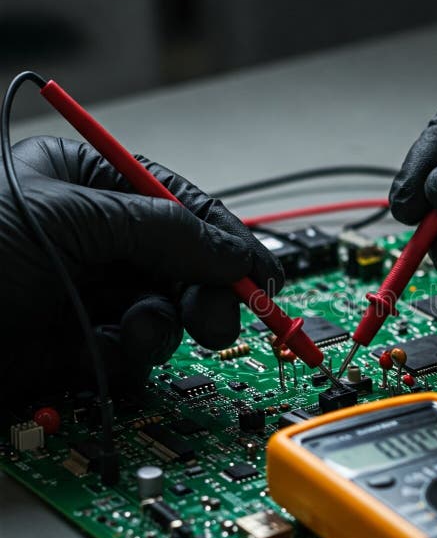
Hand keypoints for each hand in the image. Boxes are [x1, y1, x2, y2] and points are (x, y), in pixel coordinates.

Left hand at [1, 136, 281, 398]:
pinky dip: (132, 354)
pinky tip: (106, 350)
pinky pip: (134, 349)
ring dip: (168, 324)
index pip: (182, 204)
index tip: (263, 275)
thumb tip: (237, 251)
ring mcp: (87, 292)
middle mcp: (93, 236)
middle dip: (208, 288)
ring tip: (142, 330)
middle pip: (184, 261)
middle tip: (225, 314)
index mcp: (88, 183)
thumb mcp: (70, 218)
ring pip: (166, 309)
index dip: (227, 238)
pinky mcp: (77, 343)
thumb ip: (167, 230)